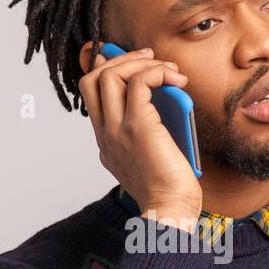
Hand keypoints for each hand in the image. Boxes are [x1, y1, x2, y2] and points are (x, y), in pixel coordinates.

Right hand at [78, 45, 201, 228]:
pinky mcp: (137, 126)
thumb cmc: (170, 188)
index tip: (133, 62)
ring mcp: (117, 129)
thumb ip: (148, 130)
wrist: (170, 210)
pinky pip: (140, 82)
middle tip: (150, 58)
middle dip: (121, 59)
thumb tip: (165, 99)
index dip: (108, 69)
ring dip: (140, 62)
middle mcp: (105, 133)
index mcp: (106, 141)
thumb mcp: (152, 154)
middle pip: (93, 78)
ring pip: (110, 74)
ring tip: (167, 68)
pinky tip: (176, 79)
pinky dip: (157, 72)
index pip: (92, 93)